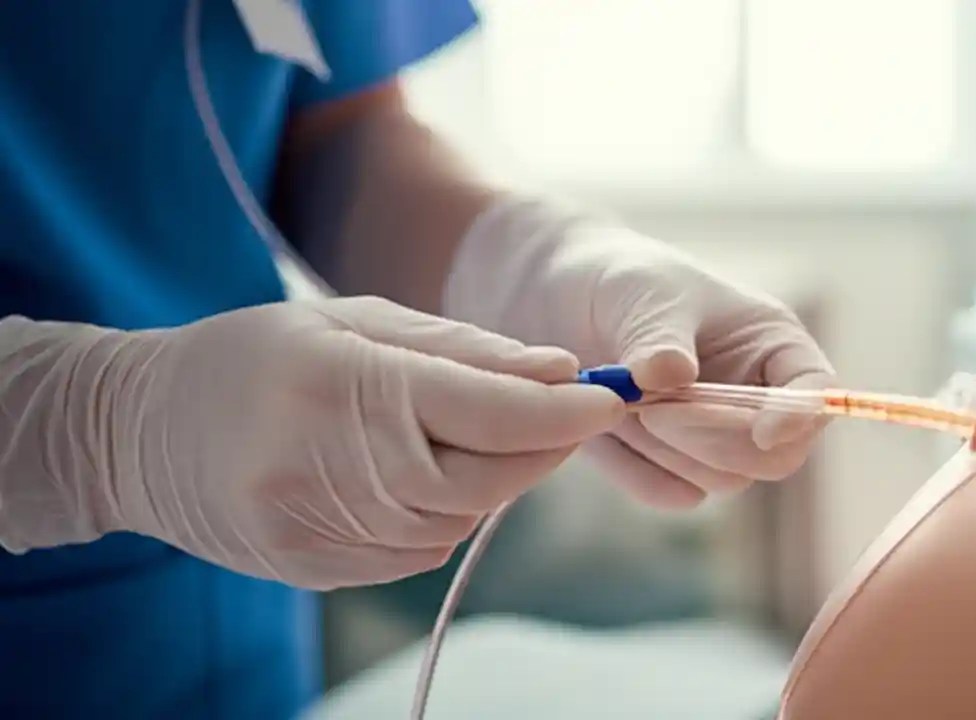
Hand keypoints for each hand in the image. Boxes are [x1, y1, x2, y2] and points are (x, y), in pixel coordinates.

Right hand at [0, 297, 622, 588]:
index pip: (492, 413)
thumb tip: (561, 370)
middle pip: (490, 477)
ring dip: (496, 477)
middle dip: (544, 446)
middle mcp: (338, 468)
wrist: (139, 431)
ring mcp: (325, 532)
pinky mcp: (319, 571)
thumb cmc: (257, 354)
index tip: (612, 396)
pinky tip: (429, 473)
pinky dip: (448, 510)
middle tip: (570, 413)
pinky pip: (421, 549)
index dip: (566, 412)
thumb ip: (463, 348)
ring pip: (462, 517)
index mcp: (350, 386)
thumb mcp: (355, 320)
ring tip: (483, 432)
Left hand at [445, 199, 836, 507]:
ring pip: (722, 479)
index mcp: (771, 343)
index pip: (814, 393)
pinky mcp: (669, 464)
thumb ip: (659, 335)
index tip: (763, 430)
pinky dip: (641, 473)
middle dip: (717, 439)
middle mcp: (755, 397)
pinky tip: (605, 435)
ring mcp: (714, 437)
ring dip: (673, 452)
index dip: (801, 417)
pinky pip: (673, 493)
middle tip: (652, 408)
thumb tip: (672, 377)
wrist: (552, 297)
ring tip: (621, 402)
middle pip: (773, 456)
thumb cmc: (616, 277)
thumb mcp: (639, 291)